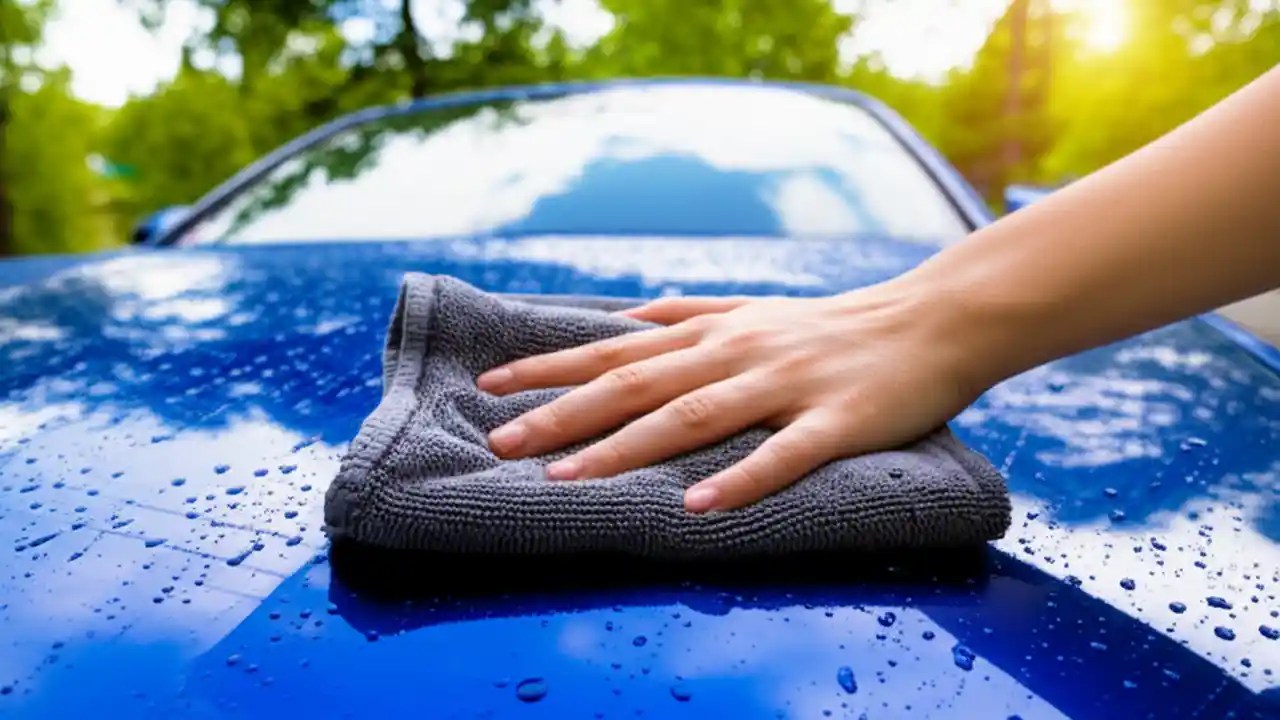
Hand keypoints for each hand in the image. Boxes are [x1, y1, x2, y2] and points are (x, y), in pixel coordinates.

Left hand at [477, 279, 985, 512]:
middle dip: (564, 414)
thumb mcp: (752, 308)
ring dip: (627, 447)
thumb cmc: (833, 325)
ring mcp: (784, 385)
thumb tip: (627, 313)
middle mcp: (736, 352)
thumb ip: (689, 312)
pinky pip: (782, 454)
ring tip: (571, 477)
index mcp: (713, 332)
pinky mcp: (835, 420)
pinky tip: (698, 507)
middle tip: (504, 443)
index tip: (491, 387)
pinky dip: (738, 479)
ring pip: (693, 417)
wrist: (930, 320)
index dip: (552, 367)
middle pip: (636, 384)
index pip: (616, 350)